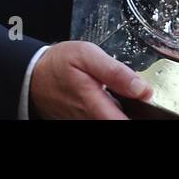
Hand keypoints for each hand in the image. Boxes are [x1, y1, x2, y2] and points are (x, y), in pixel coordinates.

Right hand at [29, 41, 153, 118]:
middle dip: (131, 110)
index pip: (125, 123)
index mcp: (95, 106)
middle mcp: (88, 120)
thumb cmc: (57, 64)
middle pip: (119, 121)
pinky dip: (108, 111)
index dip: (141, 116)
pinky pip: (99, 118)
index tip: (146, 103)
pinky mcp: (78, 122)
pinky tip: (107, 99)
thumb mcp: (88, 56)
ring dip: (119, 110)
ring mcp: (82, 122)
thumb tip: (143, 89)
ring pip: (110, 119)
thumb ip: (117, 72)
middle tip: (133, 94)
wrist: (32, 74)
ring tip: (118, 94)